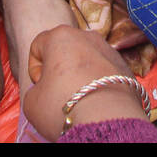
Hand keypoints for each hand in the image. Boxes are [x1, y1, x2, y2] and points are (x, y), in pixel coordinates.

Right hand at [23, 25, 144, 139]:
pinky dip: (99, 83)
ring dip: (80, 75)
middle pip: (64, 50)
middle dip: (59, 70)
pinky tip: (96, 101)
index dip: (35, 69)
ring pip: (87, 60)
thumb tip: (46, 91)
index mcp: (60, 37)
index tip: (41, 87)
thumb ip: (35, 89)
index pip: (38, 46)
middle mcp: (86, 36)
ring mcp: (108, 49)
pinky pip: (104, 71)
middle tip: (57, 93)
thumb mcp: (31, 102)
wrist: (106, 120)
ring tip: (79, 99)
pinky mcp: (125, 66)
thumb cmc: (63, 106)